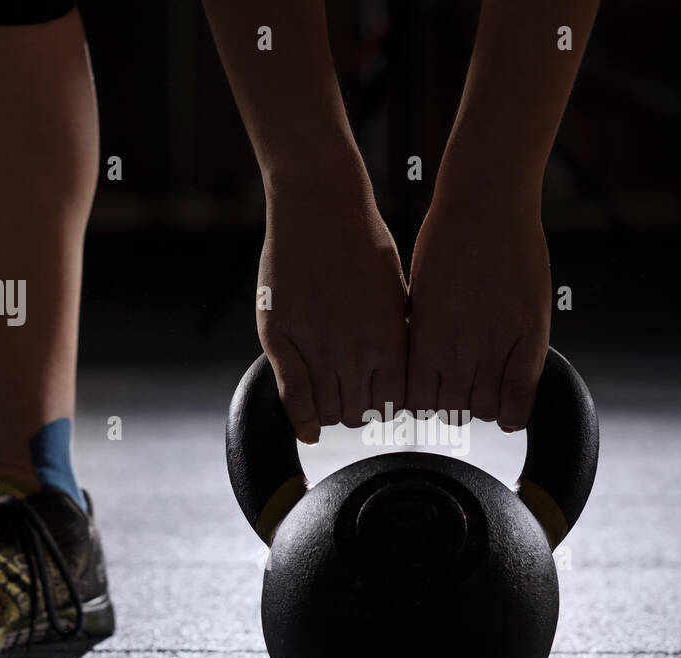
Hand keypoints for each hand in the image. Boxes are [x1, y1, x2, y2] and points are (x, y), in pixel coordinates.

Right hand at [257, 181, 407, 442]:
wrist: (320, 203)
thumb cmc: (364, 243)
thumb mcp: (397, 296)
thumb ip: (396, 343)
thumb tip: (400, 384)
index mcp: (391, 342)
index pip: (393, 407)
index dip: (385, 409)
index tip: (378, 402)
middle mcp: (356, 352)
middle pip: (358, 415)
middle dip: (356, 412)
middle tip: (350, 399)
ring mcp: (316, 346)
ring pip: (326, 411)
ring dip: (327, 411)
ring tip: (328, 397)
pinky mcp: (280, 337)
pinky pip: (292, 395)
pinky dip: (299, 418)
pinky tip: (305, 430)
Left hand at [405, 185, 550, 431]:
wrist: (487, 204)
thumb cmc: (447, 241)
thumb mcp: (419, 295)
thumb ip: (422, 338)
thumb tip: (422, 373)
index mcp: (423, 340)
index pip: (418, 403)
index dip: (424, 403)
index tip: (432, 396)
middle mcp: (456, 350)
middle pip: (451, 412)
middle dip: (453, 406)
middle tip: (462, 390)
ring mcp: (494, 346)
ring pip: (485, 410)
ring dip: (485, 405)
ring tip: (487, 389)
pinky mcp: (529, 339)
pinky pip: (521, 398)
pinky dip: (515, 412)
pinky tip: (511, 411)